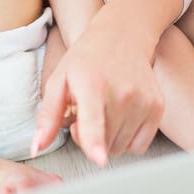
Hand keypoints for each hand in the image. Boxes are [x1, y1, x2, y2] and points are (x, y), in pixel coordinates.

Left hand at [31, 1, 163, 165]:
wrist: (123, 36)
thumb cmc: (86, 60)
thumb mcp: (59, 80)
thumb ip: (48, 116)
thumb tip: (36, 148)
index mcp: (92, 85)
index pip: (93, 120)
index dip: (94, 141)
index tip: (98, 157)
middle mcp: (122, 93)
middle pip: (102, 146)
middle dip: (90, 139)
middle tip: (86, 114)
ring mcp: (143, 101)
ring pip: (119, 149)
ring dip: (108, 139)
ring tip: (104, 111)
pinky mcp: (157, 107)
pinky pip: (139, 146)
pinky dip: (127, 139)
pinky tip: (120, 116)